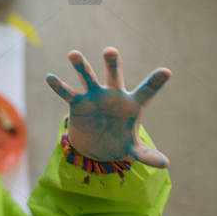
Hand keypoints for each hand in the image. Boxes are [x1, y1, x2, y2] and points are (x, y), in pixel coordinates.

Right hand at [46, 48, 170, 167]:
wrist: (96, 145)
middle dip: (112, 64)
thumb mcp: (132, 150)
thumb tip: (165, 165)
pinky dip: (59, 87)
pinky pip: (68, 93)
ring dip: (81, 66)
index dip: (156, 82)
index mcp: (132, 104)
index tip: (167, 71)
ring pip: (87, 78)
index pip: (147, 91)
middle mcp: (113, 95)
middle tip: (110, 51)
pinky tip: (50, 78)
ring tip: (73, 54)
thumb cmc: (120, 142)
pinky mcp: (77, 104)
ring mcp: (94, 97)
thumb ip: (146, 155)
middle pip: (114, 76)